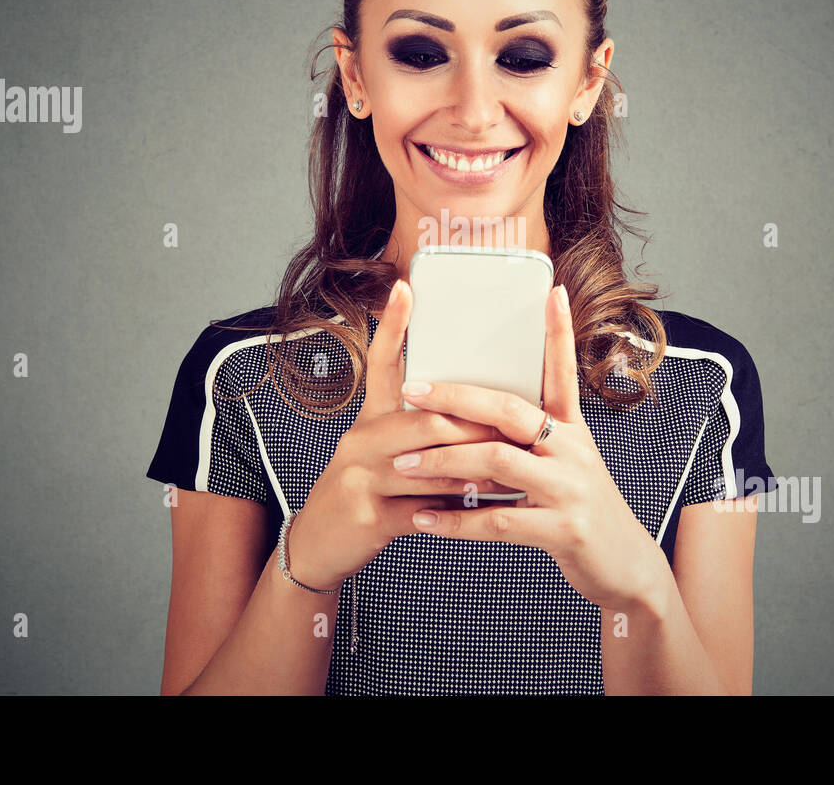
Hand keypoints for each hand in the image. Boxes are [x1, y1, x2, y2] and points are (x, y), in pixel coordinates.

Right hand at [287, 278, 520, 590]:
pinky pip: (423, 510)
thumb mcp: (382, 452)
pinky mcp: (367, 515)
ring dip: (475, 469)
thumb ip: (418, 431)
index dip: (392, 324)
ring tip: (511, 472)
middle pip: (425, 418)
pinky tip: (480, 513)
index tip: (406, 288)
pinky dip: (456, 512)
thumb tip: (475, 410)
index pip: (381, 361)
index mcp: (370, 418)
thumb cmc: (364, 494)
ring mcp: (361, 477)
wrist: (318, 545)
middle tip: (516, 425)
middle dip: (475, 424)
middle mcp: (361, 439)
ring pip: (428, 464)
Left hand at [392, 284, 665, 611]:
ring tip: (404, 462)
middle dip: (457, 397)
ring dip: (443, 461)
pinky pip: (498, 521)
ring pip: (497, 461)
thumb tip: (483, 415)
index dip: (558, 331)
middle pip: (511, 410)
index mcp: (572, 430)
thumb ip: (534, 439)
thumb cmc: (585, 512)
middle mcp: (573, 451)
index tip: (550, 293)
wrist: (625, 566)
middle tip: (413, 390)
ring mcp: (570, 489)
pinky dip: (456, 522)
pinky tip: (424, 519)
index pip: (563, 371)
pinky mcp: (563, 530)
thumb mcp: (570, 464)